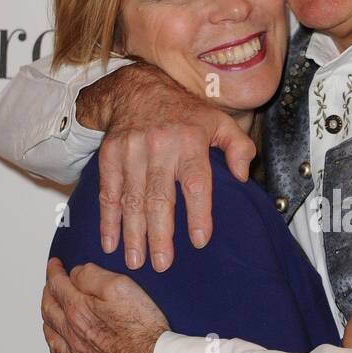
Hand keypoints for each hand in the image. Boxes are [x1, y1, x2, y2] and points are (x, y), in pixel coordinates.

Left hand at [41, 258, 169, 352]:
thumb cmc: (141, 328)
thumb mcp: (120, 286)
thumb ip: (92, 275)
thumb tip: (76, 273)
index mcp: (77, 309)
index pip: (57, 284)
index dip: (54, 271)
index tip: (55, 265)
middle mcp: (71, 333)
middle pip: (48, 309)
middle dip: (48, 293)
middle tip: (51, 285)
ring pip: (51, 335)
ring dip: (48, 320)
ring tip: (51, 312)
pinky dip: (54, 352)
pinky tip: (57, 349)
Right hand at [79, 62, 255, 271]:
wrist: (139, 88)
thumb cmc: (185, 113)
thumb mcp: (220, 121)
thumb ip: (238, 147)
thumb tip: (243, 175)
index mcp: (190, 141)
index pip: (196, 183)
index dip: (198, 214)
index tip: (200, 241)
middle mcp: (159, 146)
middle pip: (159, 197)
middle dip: (160, 234)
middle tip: (163, 264)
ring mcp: (131, 151)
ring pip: (132, 199)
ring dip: (133, 233)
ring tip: (137, 261)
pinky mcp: (110, 155)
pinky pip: (109, 192)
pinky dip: (108, 220)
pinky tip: (110, 242)